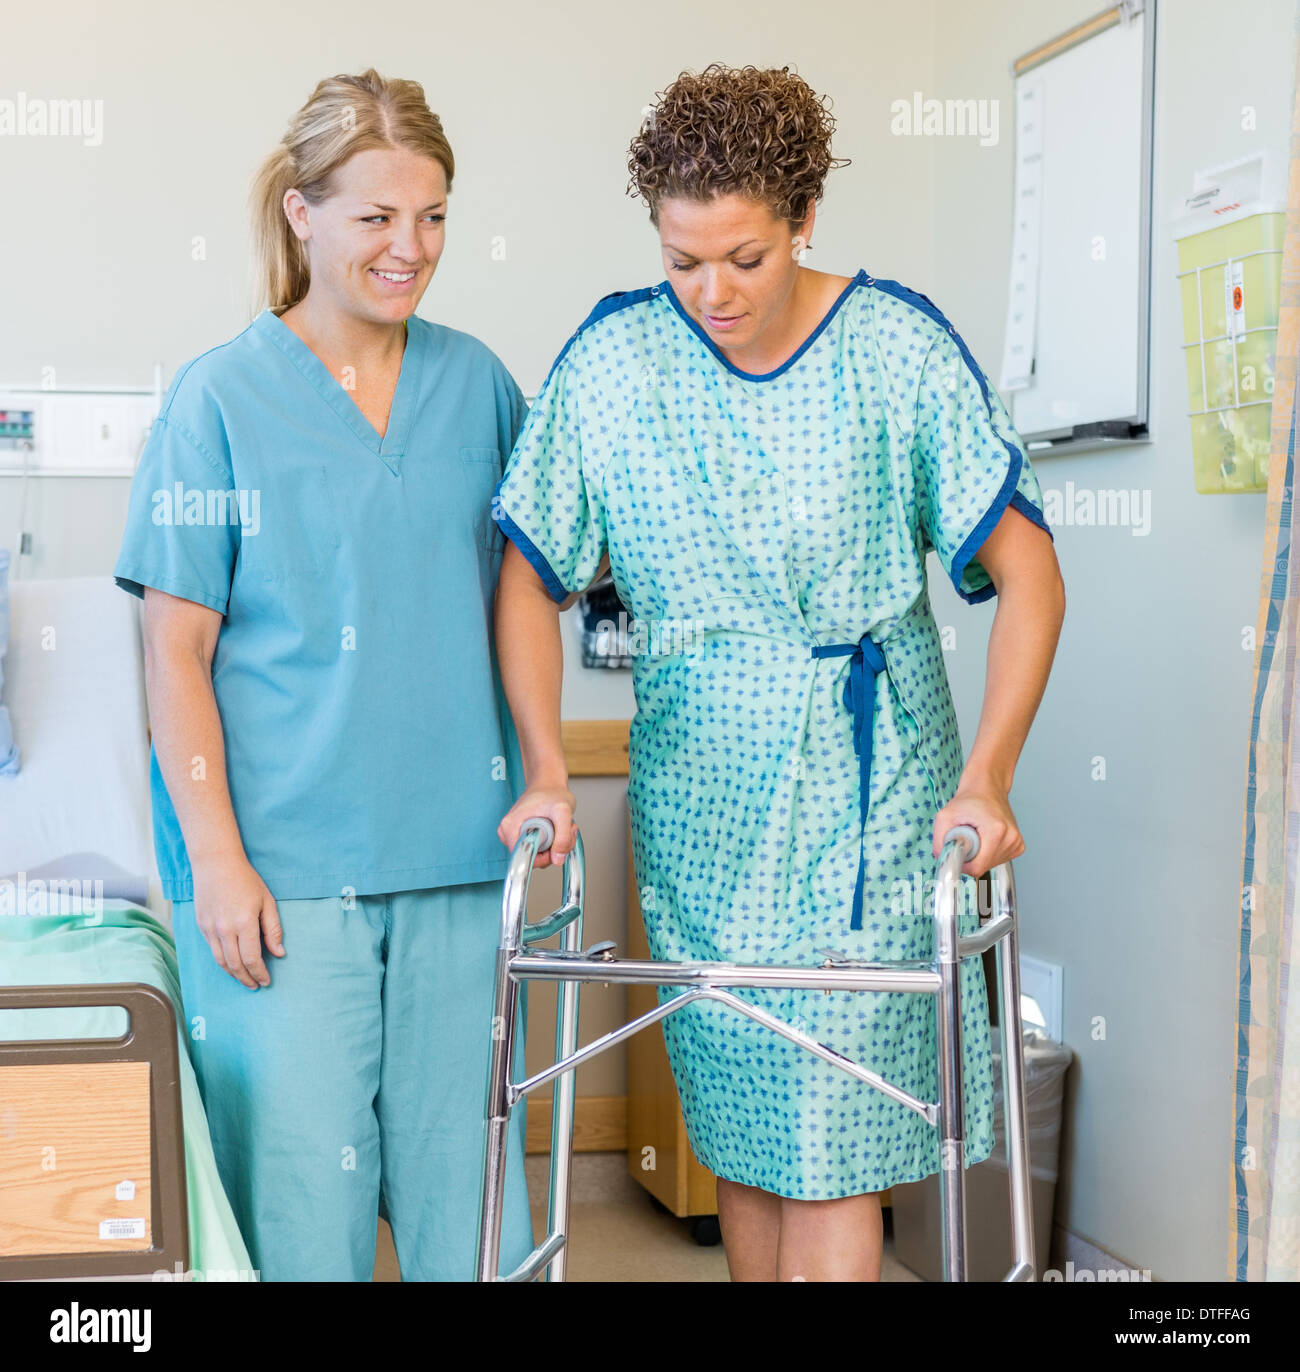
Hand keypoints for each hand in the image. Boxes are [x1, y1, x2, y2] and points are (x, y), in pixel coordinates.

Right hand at [189, 853, 284, 988]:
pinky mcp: (202, 926)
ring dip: (234, 975)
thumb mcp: (267, 901)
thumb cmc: (245, 880)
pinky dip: (223, 962)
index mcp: (244, 923)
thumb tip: (279, 953)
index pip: (252, 959)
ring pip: (221, 961)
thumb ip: (273, 929)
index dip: (259, 973)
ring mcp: (211, 929)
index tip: (266, 981)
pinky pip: (212, 951)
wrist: (216, 864)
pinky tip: (232, 965)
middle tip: (256, 985)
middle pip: (235, 965)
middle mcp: (225, 929)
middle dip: (247, 979)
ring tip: (245, 980)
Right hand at [498, 784, 577, 867]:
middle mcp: (508, 833)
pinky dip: (553, 843)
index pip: (523, 858)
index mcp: (509, 827)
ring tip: (563, 826)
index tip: (557, 842)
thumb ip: (563, 836)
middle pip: (531, 858)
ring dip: (556, 846)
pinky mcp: (523, 837)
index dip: (544, 857)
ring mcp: (515, 836)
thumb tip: (558, 859)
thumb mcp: (563, 811)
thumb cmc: (552, 793)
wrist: (549, 784)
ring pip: (538, 855)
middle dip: (554, 849)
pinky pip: (539, 850)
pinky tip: (559, 829)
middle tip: (565, 830)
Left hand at [931, 782, 1024, 876]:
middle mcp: (1011, 838)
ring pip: (991, 865)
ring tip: (977, 836)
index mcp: (996, 831)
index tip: (958, 852)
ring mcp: (1017, 842)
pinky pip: (998, 860)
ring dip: (979, 856)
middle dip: (970, 858)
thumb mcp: (945, 817)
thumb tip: (943, 860)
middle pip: (983, 867)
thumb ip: (939, 842)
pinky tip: (986, 838)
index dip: (962, 864)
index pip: (977, 867)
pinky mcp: (1018, 845)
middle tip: (967, 838)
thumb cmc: (969, 800)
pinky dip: (988, 853)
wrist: (987, 789)